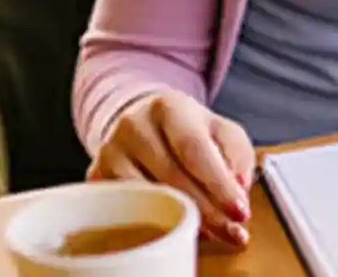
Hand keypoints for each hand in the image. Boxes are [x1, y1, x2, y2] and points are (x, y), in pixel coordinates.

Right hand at [88, 90, 256, 247]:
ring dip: (181, 220)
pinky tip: (174, 227)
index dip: (218, 184)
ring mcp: (109, 152)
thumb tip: (237, 188)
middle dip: (207, 210)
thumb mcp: (222, 131)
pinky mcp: (96, 177)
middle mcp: (133, 125)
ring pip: (146, 197)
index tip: (240, 211)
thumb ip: (236, 156)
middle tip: (232, 231)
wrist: (142, 121)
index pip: (194, 148)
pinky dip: (152, 222)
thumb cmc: (188, 130)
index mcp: (168, 106)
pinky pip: (125, 209)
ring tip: (208, 231)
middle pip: (171, 177)